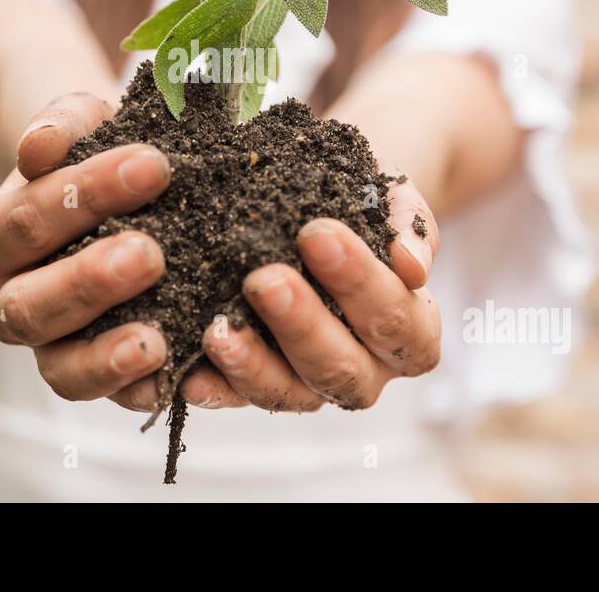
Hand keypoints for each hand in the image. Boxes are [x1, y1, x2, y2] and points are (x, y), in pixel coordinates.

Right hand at [0, 92, 174, 409]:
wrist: (121, 186)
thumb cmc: (93, 152)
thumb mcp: (78, 123)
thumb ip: (58, 126)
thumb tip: (38, 148)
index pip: (26, 220)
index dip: (85, 194)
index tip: (154, 165)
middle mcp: (5, 302)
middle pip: (31, 303)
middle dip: (89, 281)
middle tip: (150, 254)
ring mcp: (47, 348)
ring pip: (60, 368)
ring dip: (106, 355)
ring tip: (156, 339)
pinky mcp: (91, 377)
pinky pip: (107, 398)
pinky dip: (136, 392)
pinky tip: (173, 377)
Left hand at [181, 178, 441, 411]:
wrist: (318, 202)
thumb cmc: (361, 201)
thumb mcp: (389, 197)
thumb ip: (406, 225)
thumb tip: (411, 264)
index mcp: (409, 331)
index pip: (396, 320)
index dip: (361, 282)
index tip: (317, 233)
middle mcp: (366, 370)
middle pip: (343, 368)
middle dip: (302, 324)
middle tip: (264, 279)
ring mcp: (309, 386)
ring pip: (290, 395)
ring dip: (253, 365)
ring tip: (219, 329)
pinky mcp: (257, 388)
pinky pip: (235, 400)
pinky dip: (212, 389)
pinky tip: (187, 371)